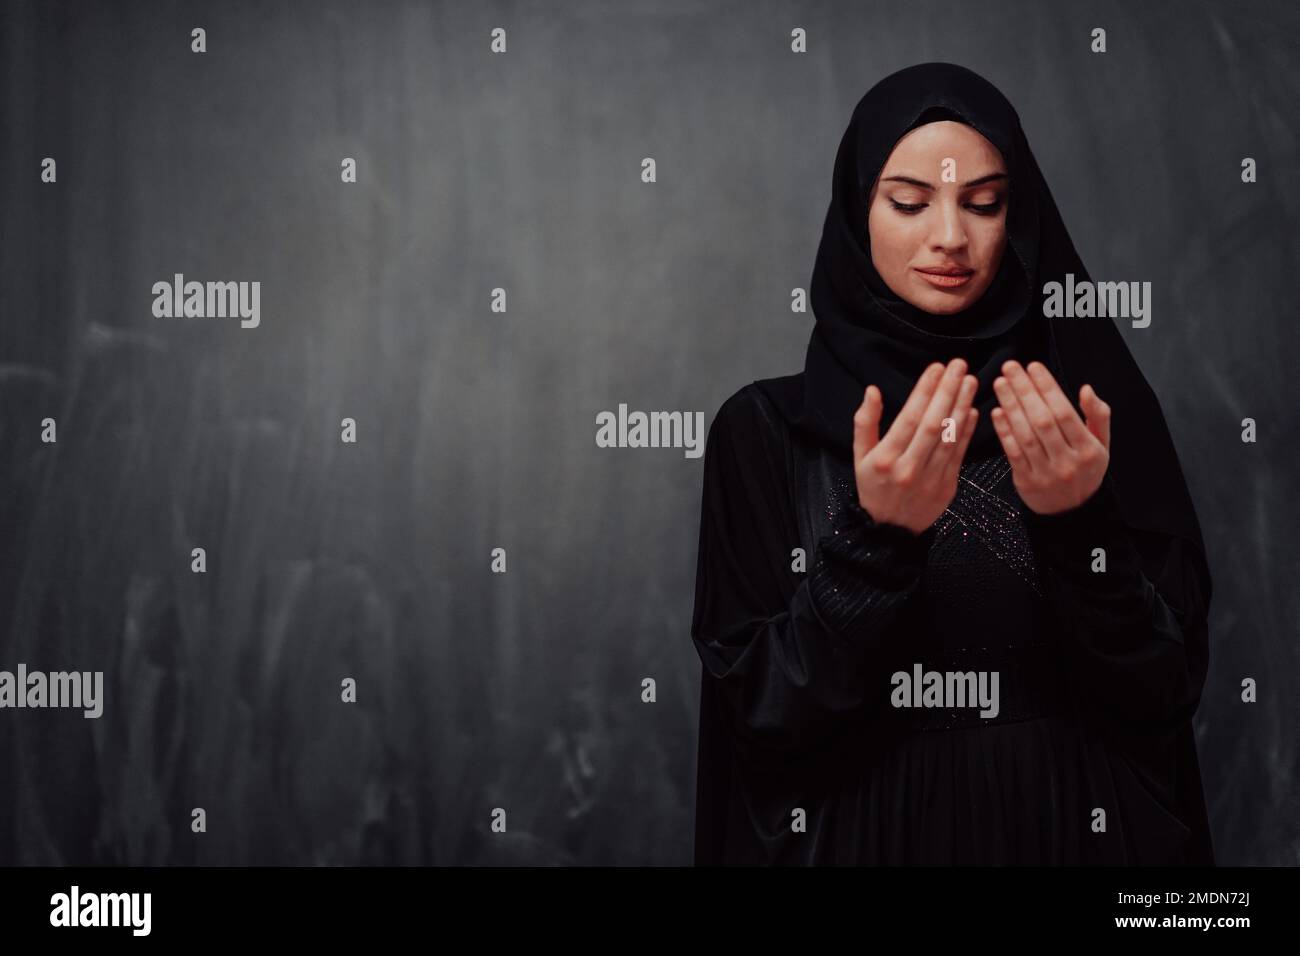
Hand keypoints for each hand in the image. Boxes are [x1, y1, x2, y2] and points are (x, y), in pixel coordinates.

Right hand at [852, 358, 978, 534]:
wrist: (889, 530)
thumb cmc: (873, 487)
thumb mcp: (859, 456)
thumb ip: (864, 422)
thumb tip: (872, 391)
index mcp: (885, 458)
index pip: (909, 418)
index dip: (925, 391)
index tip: (936, 368)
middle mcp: (908, 468)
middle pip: (933, 423)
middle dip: (948, 391)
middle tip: (959, 366)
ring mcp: (930, 478)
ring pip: (950, 437)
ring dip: (962, 406)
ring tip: (970, 381)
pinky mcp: (948, 486)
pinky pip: (960, 453)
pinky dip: (968, 430)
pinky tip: (972, 410)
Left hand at [989, 360, 1110, 514]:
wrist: (1073, 512)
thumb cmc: (1086, 469)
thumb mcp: (1102, 444)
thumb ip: (1098, 415)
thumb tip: (1086, 389)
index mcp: (1089, 450)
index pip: (1065, 412)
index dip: (1047, 388)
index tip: (1033, 366)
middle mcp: (1068, 462)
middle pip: (1043, 420)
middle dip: (1025, 390)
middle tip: (1010, 367)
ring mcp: (1046, 474)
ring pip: (1026, 435)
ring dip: (1011, 406)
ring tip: (1001, 383)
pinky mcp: (1026, 483)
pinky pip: (1012, 452)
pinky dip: (1004, 431)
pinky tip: (997, 411)